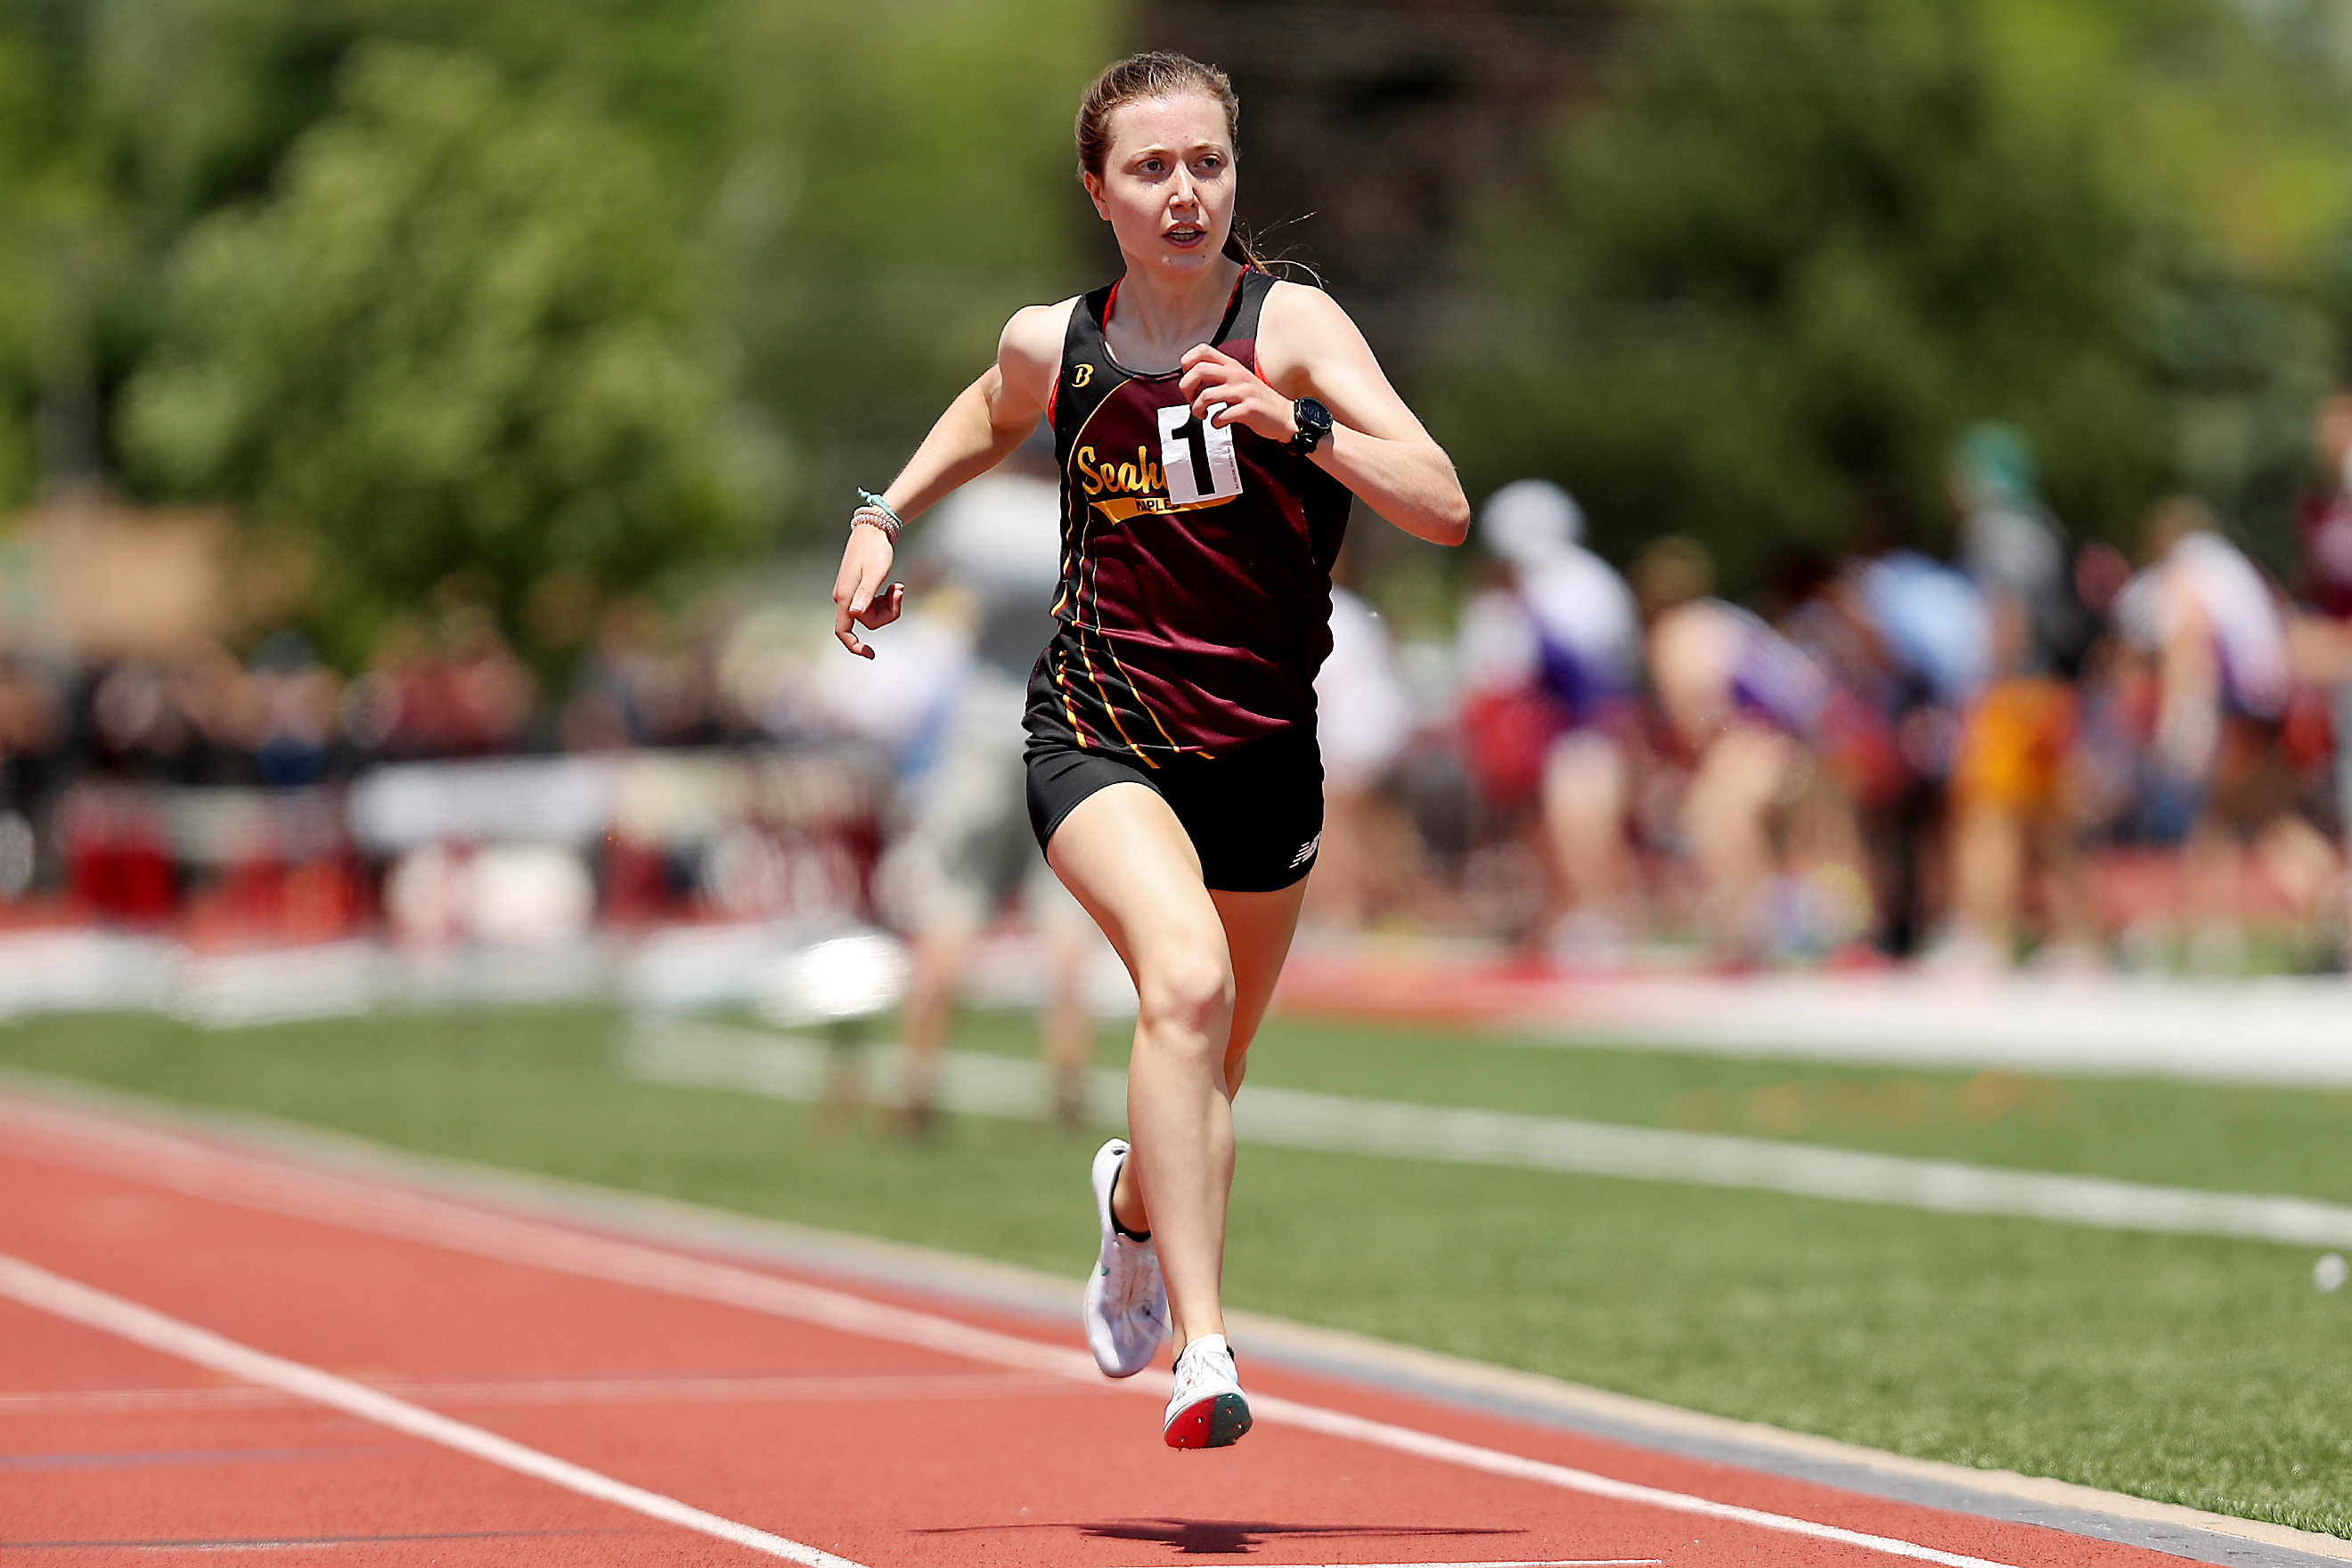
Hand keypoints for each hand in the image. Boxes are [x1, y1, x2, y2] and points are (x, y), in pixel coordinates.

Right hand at [832, 525, 905, 658]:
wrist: (873, 530)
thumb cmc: (875, 550)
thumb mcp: (875, 573)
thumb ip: (866, 595)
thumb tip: (855, 615)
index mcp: (845, 597)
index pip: (843, 630)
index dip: (854, 646)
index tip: (871, 654)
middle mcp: (844, 598)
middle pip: (867, 622)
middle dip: (888, 612)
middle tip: (899, 590)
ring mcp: (850, 594)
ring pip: (872, 614)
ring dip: (889, 604)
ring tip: (898, 586)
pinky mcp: (858, 589)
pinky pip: (873, 605)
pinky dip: (886, 599)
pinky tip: (894, 585)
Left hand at [1178, 343, 1296, 443]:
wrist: (1286, 416)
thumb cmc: (1259, 400)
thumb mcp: (1239, 379)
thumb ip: (1219, 375)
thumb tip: (1192, 378)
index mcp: (1232, 365)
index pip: (1202, 350)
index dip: (1188, 363)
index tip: (1190, 379)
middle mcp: (1236, 375)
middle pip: (1199, 370)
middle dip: (1187, 387)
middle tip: (1191, 399)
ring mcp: (1243, 392)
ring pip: (1206, 395)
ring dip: (1197, 408)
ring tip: (1202, 413)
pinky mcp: (1249, 410)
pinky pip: (1221, 415)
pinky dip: (1214, 422)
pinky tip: (1218, 423)